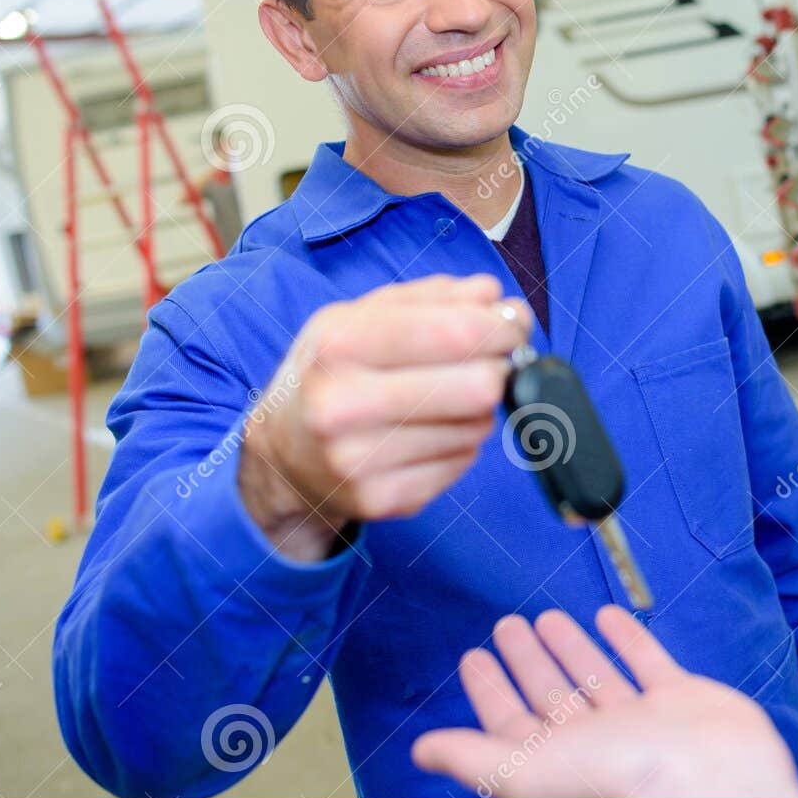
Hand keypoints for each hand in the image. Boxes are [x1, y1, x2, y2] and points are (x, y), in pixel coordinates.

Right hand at [238, 273, 529, 560]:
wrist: (283, 454)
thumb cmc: (332, 373)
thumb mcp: (361, 317)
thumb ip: (432, 298)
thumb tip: (494, 297)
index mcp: (338, 344)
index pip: (455, 333)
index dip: (502, 327)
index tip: (514, 324)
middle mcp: (341, 405)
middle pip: (478, 386)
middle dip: (499, 367)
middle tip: (495, 360)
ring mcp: (360, 460)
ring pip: (477, 426)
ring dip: (477, 408)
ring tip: (445, 399)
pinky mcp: (384, 500)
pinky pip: (464, 462)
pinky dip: (460, 443)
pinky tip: (429, 433)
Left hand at [412, 606, 797, 797]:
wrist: (714, 786)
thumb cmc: (623, 788)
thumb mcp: (529, 772)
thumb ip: (474, 756)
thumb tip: (420, 751)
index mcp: (556, 765)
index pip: (509, 724)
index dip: (489, 691)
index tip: (473, 657)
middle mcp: (595, 746)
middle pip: (549, 697)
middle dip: (526, 662)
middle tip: (505, 626)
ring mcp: (640, 723)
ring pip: (596, 678)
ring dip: (571, 648)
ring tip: (548, 618)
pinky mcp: (680, 703)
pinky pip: (648, 664)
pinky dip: (628, 641)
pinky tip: (609, 618)